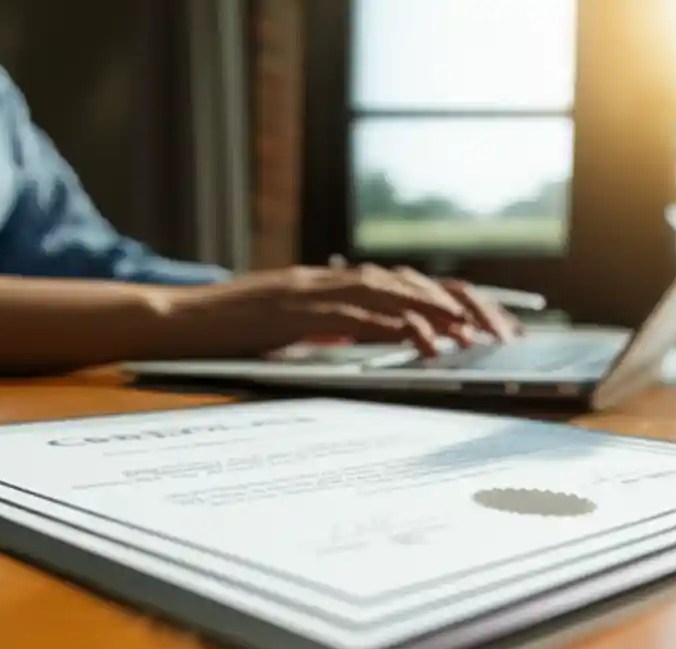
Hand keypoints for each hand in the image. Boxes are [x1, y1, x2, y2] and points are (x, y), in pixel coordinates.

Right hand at [147, 265, 521, 358]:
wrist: (176, 323)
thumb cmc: (230, 334)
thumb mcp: (292, 331)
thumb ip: (332, 330)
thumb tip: (375, 342)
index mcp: (330, 283)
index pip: (403, 284)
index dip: (448, 300)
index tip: (485, 322)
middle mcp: (329, 278)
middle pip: (411, 282)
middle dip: (459, 304)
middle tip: (498, 330)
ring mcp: (313, 290)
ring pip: (392, 291)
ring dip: (437, 312)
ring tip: (473, 336)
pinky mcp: (297, 310)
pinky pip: (358, 314)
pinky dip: (395, 325)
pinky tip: (424, 341)